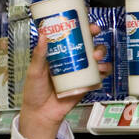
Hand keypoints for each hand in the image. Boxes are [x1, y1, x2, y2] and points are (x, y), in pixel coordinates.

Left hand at [19, 24, 110, 138]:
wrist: (41, 113)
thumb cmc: (34, 91)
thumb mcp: (34, 71)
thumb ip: (39, 55)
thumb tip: (43, 35)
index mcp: (60, 54)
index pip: (74, 38)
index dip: (84, 30)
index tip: (89, 26)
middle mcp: (72, 61)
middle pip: (90, 46)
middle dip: (96, 41)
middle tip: (94, 41)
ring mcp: (80, 72)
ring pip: (97, 59)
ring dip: (101, 54)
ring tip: (96, 57)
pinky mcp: (86, 84)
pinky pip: (100, 75)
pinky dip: (104, 70)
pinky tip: (101, 70)